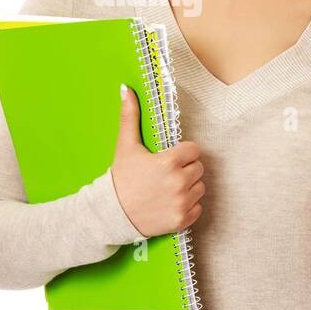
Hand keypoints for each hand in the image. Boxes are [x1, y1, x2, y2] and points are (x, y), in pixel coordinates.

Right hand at [111, 85, 205, 237]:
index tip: (169, 158)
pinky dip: (187, 206)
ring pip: (200, 187)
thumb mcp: (125, 146)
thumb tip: (126, 89)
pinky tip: (169, 202)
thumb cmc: (120, 178)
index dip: (182, 153)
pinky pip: (197, 207)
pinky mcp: (182, 220)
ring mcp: (181, 202)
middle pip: (198, 168)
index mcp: (169, 161)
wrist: (110, 214)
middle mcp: (179, 182)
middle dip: (185, 169)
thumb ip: (130, 117)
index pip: (194, 150)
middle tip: (165, 174)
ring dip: (188, 187)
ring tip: (166, 188)